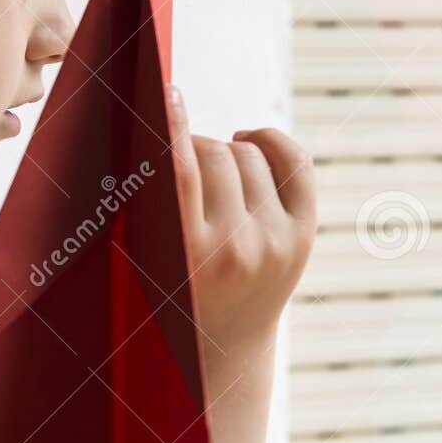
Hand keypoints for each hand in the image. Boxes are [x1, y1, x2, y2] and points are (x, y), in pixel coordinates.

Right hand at [166, 84, 317, 442]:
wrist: (220, 352)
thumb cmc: (161, 296)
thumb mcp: (138, 256)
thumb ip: (139, 199)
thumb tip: (149, 120)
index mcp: (188, 256)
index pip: (181, 170)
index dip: (172, 124)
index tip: (166, 90)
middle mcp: (238, 249)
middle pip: (215, 152)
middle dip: (191, 144)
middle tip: (175, 161)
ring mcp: (276, 244)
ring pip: (249, 153)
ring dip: (223, 150)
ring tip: (205, 175)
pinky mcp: (303, 238)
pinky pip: (294, 164)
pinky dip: (270, 143)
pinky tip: (248, 144)